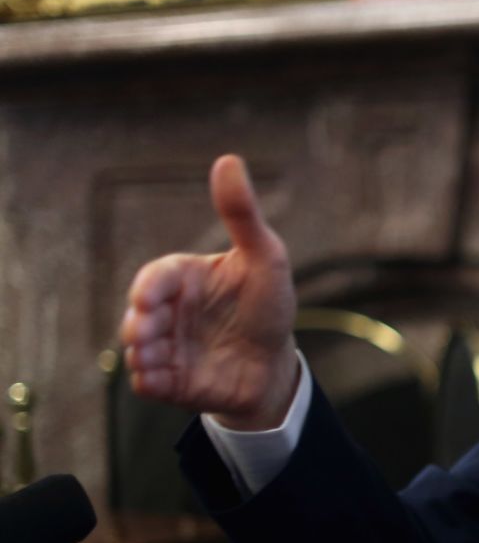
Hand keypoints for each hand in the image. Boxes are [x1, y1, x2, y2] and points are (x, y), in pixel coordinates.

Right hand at [119, 154, 298, 429]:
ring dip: (141, 353)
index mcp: (185, 278)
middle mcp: (168, 311)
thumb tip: (227, 160)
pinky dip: (148, 380)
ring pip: (137, 349)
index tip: (150, 300)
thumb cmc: (269, 306)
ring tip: (152, 357)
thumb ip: (242, 214)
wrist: (276, 365)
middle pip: (139, 315)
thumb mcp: (266, 258)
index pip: (157, 277)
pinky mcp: (169, 381)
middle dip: (138, 323)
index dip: (149, 287)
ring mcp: (166, 346)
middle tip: (145, 331)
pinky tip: (158, 379)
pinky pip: (147, 382)